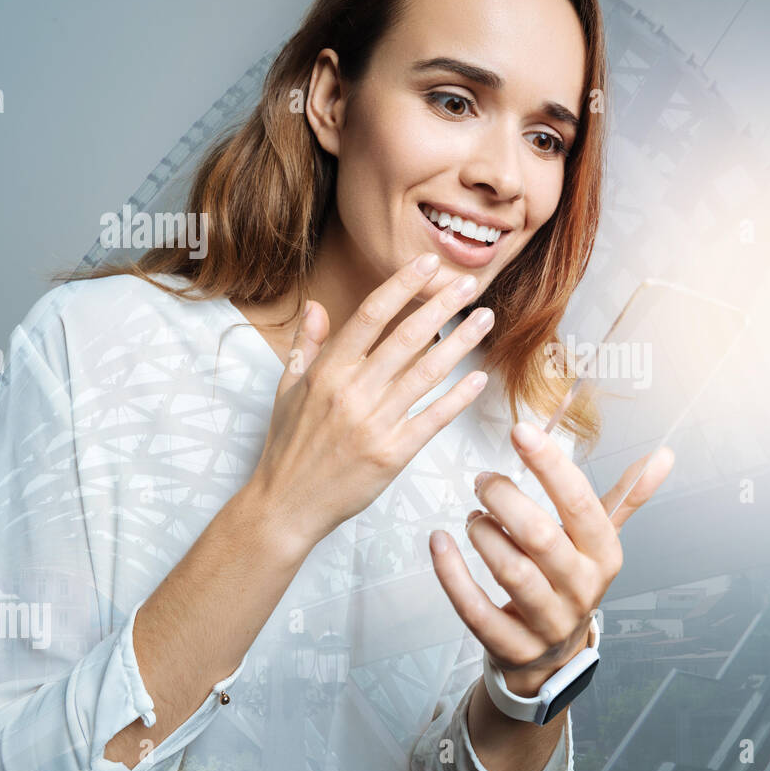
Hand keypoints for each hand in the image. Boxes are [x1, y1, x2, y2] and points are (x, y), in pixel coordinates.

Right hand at [244, 252, 493, 550]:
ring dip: (459, 343)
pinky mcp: (392, 454)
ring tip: (483, 320)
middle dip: (441, 307)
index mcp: (327, 372)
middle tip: (468, 285)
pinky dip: (458, 398)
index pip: (371, 315)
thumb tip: (318, 307)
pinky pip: (433, 418)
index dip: (402, 286)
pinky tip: (479, 378)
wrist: (286, 505)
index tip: (427, 265)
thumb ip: (306, 346)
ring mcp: (375, 423)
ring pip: (426, 373)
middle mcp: (352, 392)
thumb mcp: (287, 390)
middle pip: (406, 338)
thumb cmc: (288, 447)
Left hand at [428, 421, 674, 696]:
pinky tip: (439, 542)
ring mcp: (547, 622)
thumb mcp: (601, 541)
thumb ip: (627, 497)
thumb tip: (664, 456)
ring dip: (483, 535)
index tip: (521, 431)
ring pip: (511, 574)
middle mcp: (580, 589)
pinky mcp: (511, 645)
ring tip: (473, 516)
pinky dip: (452, 574)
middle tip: (483, 480)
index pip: (582, 504)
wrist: (555, 658)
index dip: (550, 466)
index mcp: (604, 556)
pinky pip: (476, 610)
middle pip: (541, 538)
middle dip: (505, 500)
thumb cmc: (572, 581)